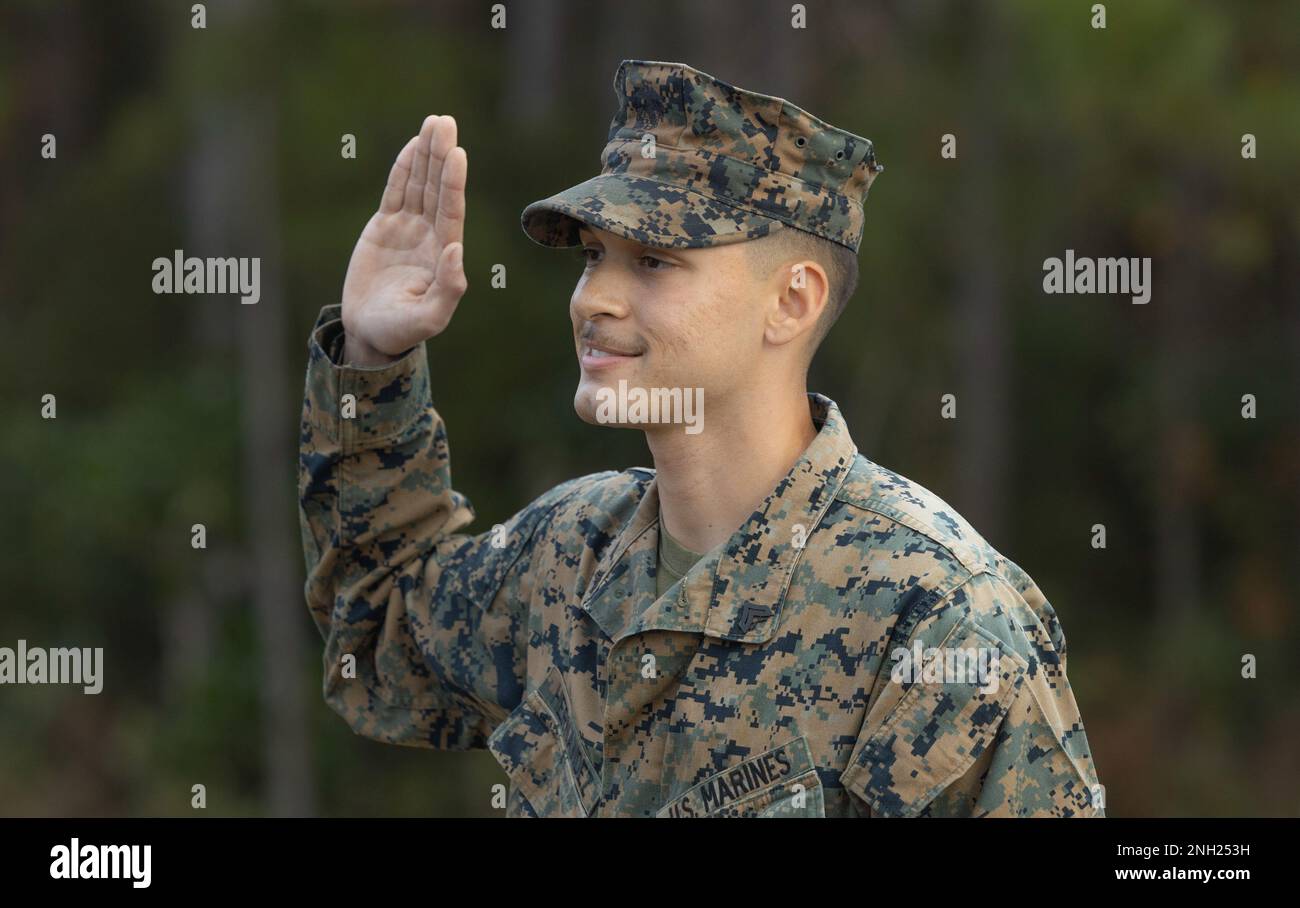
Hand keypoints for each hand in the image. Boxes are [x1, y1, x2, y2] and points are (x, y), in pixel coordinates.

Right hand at [340, 115, 467, 364]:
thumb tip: (456, 249)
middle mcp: (430, 236)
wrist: (370, 333)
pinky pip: (396, 191)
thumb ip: (449, 288)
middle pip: (437, 189)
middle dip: (441, 155)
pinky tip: (413, 146)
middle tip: (445, 121)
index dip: (453, 182)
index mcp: (444, 254)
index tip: (457, 153)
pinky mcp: (385, 227)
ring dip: (426, 154)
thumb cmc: (402, 330)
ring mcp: (408, 229)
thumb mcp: (430, 318)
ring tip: (434, 122)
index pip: (451, 211)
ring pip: (418, 184)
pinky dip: (403, 169)